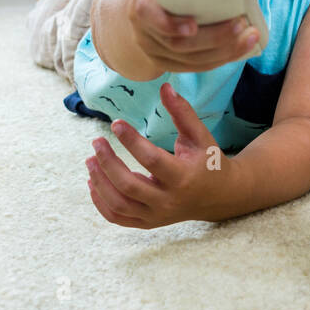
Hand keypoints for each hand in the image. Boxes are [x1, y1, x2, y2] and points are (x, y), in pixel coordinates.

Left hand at [85, 82, 227, 227]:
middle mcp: (169, 201)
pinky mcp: (149, 223)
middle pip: (129, 185)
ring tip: (89, 160)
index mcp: (184, 177)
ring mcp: (157, 216)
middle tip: (96, 141)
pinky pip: (118, 218)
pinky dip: (101, 202)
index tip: (116, 123)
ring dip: (100, 183)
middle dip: (108, 162)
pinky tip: (93, 182)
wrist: (220, 197)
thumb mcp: (200, 136)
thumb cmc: (209, 162)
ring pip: (119, 205)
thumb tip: (165, 86)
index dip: (131, 141)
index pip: (152, 160)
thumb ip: (182, 112)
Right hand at [125, 0, 259, 73]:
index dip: (169, 24)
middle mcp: (144, 33)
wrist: (139, 10)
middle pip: (178, 44)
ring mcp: (155, 52)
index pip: (146, 15)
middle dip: (215, 37)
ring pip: (192, 60)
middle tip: (241, 23)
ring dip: (226, 50)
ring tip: (249, 36)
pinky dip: (222, 59)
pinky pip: (196, 67)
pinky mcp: (168, 64)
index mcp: (140, 4)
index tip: (193, 25)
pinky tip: (241, 49)